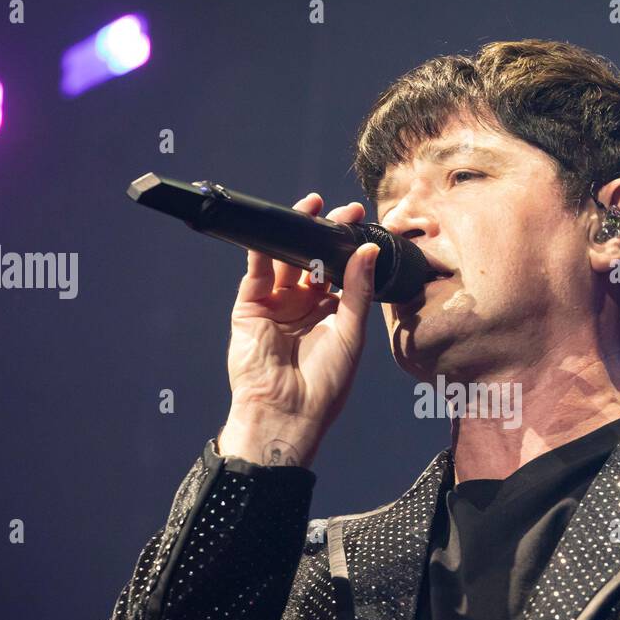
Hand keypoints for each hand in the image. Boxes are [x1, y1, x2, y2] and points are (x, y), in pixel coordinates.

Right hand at [219, 194, 379, 466]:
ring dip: (295, 233)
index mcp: (330, 314)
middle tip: (342, 211)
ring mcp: (275, 305)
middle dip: (325, 234)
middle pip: (312, 260)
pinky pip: (256, 272)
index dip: (348, 247)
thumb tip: (369, 250)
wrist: (287, 411)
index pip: (339, 271)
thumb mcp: (351, 332)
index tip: (362, 222)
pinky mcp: (250, 307)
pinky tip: (275, 228)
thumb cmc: (325, 384)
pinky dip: (263, 249)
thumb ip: (358, 289)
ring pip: (284, 260)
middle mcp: (302, 306)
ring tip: (311, 207)